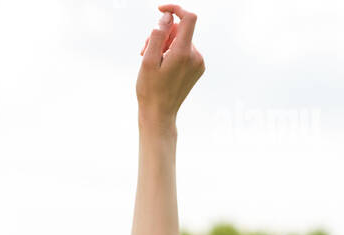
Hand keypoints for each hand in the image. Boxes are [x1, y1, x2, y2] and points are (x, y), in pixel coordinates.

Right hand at [137, 6, 204, 129]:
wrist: (159, 115)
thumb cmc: (150, 90)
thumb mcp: (148, 61)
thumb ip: (158, 35)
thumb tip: (167, 16)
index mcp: (184, 53)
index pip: (188, 18)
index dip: (175, 9)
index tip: (161, 10)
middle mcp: (196, 56)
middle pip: (181, 30)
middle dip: (163, 34)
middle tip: (145, 48)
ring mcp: (198, 63)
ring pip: (181, 41)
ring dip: (165, 45)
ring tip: (151, 60)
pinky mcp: (197, 68)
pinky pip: (185, 51)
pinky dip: (172, 53)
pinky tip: (161, 66)